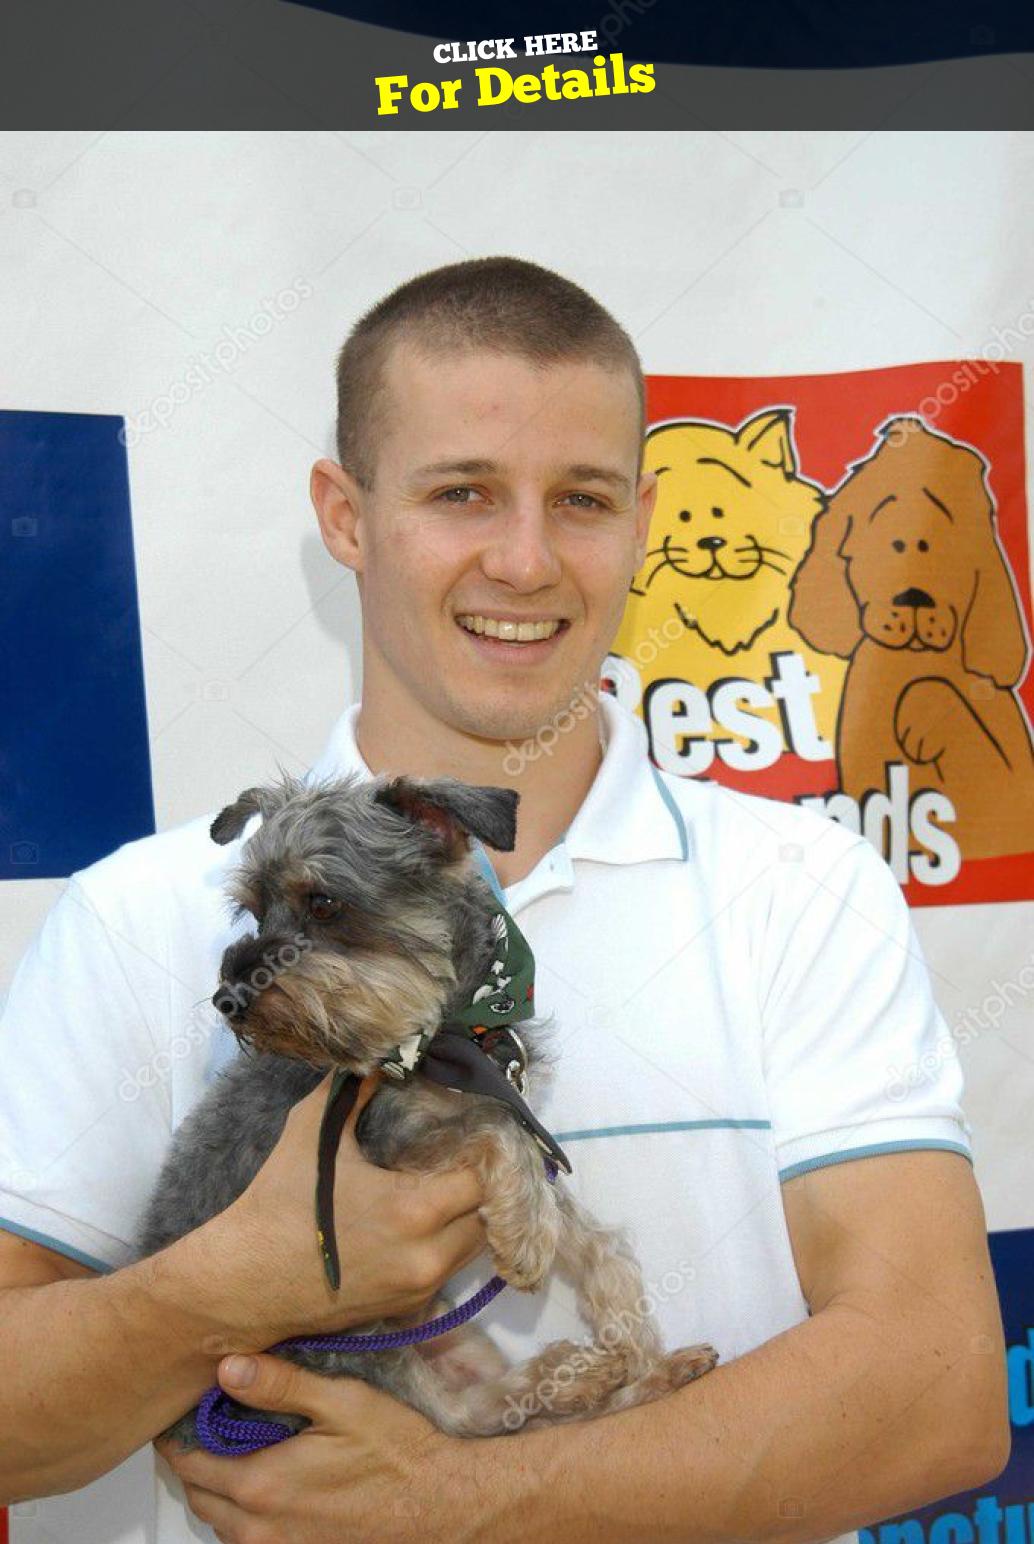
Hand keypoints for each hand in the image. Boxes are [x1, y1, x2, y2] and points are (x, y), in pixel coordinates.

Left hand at [155, 1350, 476, 1543]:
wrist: (439, 1506)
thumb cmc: (396, 1452)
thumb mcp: (342, 1402)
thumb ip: (281, 1384)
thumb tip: (227, 1367)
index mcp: (261, 1486)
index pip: (189, 1464)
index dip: (179, 1436)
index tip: (182, 1411)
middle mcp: (259, 1530)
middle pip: (199, 1497)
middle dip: (194, 1463)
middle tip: (206, 1427)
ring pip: (221, 1525)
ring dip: (219, 1492)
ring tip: (236, 1454)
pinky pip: (250, 1543)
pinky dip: (245, 1517)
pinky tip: (269, 1488)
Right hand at [197, 1072, 488, 1344]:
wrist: (241, 1282)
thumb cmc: (277, 1203)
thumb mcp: (313, 1133)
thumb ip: (354, 1090)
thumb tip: (381, 1057)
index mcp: (412, 1209)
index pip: (483, 1180)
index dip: (485, 1155)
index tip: (474, 1134)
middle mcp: (426, 1255)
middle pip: (488, 1217)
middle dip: (483, 1188)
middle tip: (467, 1159)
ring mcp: (418, 1289)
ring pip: (473, 1248)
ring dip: (469, 1219)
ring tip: (450, 1188)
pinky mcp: (405, 1311)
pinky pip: (448, 1273)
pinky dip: (447, 1248)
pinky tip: (427, 1224)